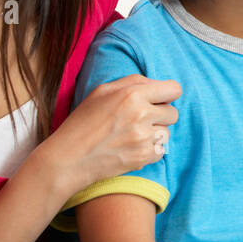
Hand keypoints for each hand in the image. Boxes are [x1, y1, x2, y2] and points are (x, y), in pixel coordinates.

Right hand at [43, 74, 180, 192]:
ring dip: (153, 135)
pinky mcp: (144, 156)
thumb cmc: (83, 122)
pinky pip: (161, 150)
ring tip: (130, 136)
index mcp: (132, 94)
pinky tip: (130, 149)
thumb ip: (132, 82)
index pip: (174, 89)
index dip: (167, 95)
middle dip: (159, 116)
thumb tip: (156, 83)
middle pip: (173, 113)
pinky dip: (149, 151)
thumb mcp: (102, 92)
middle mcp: (141, 114)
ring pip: (167, 133)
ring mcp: (144, 137)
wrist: (68, 159)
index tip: (159, 101)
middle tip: (138, 121)